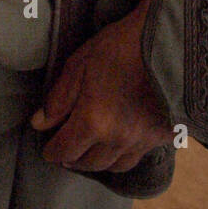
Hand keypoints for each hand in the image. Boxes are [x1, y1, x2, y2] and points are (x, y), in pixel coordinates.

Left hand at [30, 10, 173, 172]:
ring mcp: (141, 141)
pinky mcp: (161, 138)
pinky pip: (135, 158)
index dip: (52, 152)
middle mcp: (117, 139)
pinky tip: (115, 145)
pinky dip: (120, 157)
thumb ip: (59, 98)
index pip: (65, 151)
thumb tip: (39, 124)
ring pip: (113, 166)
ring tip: (88, 151)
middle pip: (88, 164)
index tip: (48, 149)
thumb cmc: (119, 47)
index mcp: (93, 121)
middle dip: (72, 159)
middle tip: (65, 150)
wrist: (168, 42)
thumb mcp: (80, 65)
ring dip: (96, 162)